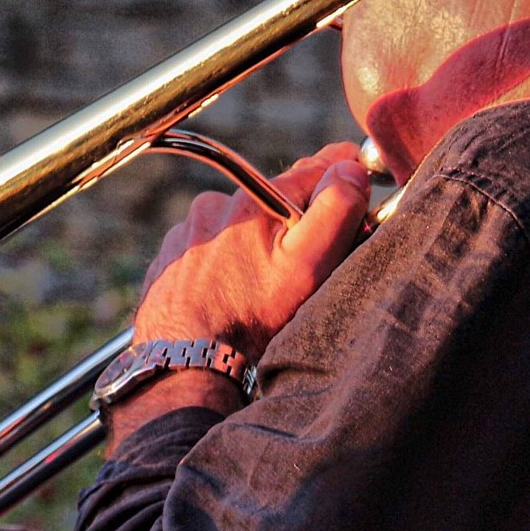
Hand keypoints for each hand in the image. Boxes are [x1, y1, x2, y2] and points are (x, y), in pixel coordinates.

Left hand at [135, 142, 372, 356]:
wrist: (186, 362)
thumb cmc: (252, 318)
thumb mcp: (308, 266)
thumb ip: (335, 211)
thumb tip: (350, 169)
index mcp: (256, 198)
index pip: (315, 168)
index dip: (344, 177)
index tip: (359, 186)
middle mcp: (217, 204)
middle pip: (276, 198)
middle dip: (299, 218)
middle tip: (311, 258)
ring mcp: (187, 230)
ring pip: (240, 223)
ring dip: (257, 241)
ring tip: (264, 285)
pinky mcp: (170, 257)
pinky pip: (208, 246)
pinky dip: (224, 260)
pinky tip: (232, 291)